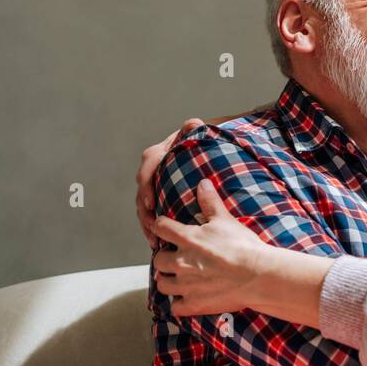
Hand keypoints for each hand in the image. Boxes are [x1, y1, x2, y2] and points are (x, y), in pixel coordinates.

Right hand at [136, 118, 204, 245]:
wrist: (223, 150)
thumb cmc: (214, 142)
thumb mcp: (207, 134)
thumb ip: (197, 130)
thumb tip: (193, 124)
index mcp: (166, 148)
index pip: (150, 162)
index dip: (146, 183)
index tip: (150, 202)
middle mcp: (160, 165)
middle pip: (143, 187)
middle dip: (144, 209)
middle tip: (152, 225)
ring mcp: (161, 182)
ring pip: (145, 203)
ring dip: (148, 222)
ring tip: (154, 238)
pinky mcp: (166, 196)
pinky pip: (154, 212)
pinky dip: (154, 227)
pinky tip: (158, 241)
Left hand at [152, 180, 271, 316]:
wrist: (258, 275)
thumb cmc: (243, 246)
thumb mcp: (226, 220)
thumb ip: (210, 202)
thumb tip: (202, 183)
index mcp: (187, 239)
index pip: (161, 228)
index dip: (161, 226)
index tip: (163, 228)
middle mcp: (180, 262)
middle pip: (158, 260)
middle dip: (164, 259)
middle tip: (175, 259)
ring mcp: (185, 285)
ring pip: (162, 284)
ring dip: (168, 281)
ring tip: (178, 280)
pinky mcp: (193, 303)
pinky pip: (175, 306)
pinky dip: (179, 303)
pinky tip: (188, 298)